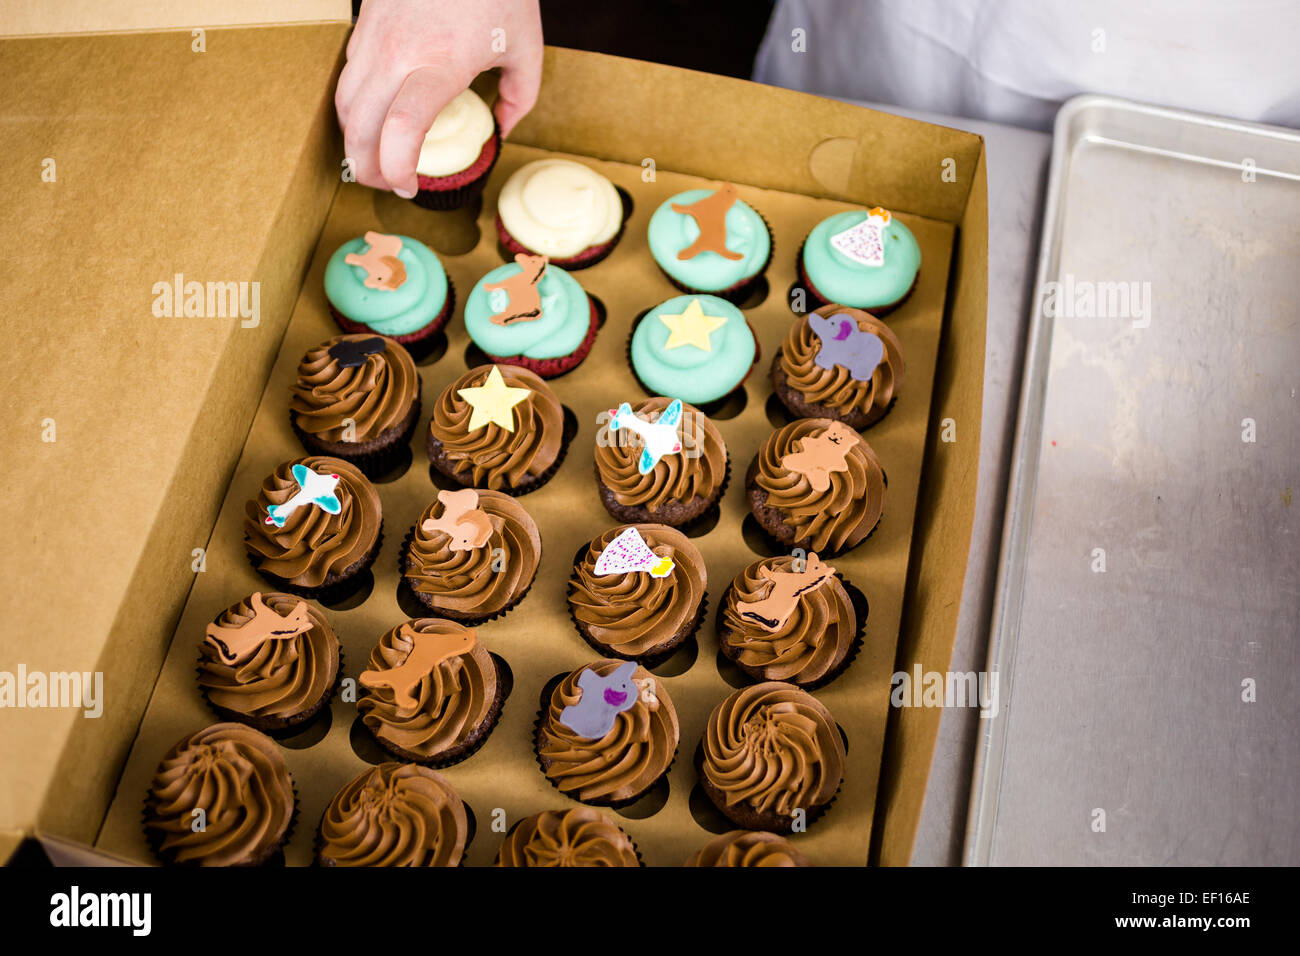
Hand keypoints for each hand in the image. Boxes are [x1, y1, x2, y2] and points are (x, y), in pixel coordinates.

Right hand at [336, 0, 542, 197]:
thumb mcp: (525, 44)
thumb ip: (520, 95)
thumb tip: (504, 128)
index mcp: (439, 63)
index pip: (401, 128)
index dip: (396, 167)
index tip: (408, 186)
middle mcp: (397, 54)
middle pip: (360, 126)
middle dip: (367, 167)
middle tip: (387, 185)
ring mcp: (374, 38)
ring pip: (345, 103)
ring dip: (354, 139)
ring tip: (374, 160)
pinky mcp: (364, 24)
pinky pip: (347, 76)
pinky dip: (354, 108)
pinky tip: (372, 119)